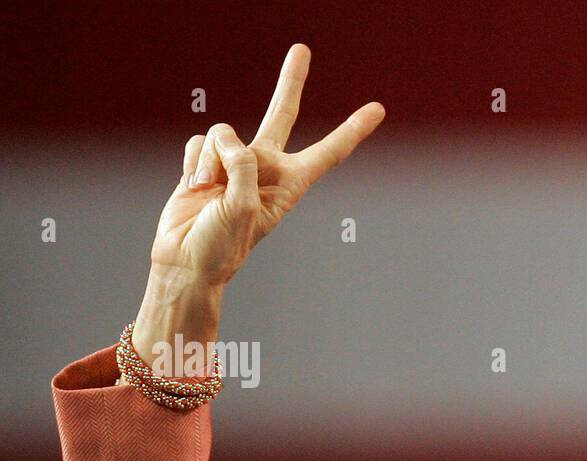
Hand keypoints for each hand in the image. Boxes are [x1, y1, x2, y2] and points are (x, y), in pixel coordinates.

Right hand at [146, 43, 384, 289]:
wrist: (184, 261)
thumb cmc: (222, 246)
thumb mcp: (244, 208)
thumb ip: (242, 166)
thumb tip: (229, 140)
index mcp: (289, 185)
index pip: (329, 152)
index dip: (353, 130)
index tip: (378, 109)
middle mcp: (265, 169)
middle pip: (282, 115)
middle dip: (291, 81)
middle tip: (303, 49)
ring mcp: (234, 163)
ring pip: (223, 133)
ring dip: (210, 162)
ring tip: (208, 194)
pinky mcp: (206, 162)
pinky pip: (199, 142)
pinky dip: (192, 163)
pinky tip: (193, 188)